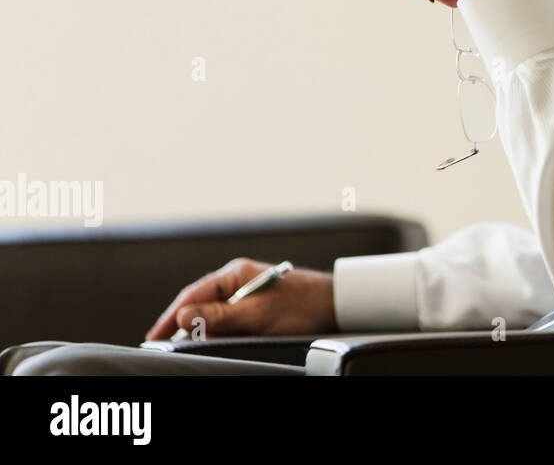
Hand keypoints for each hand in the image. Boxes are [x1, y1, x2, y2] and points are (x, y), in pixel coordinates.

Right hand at [144, 257, 338, 340]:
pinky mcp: (255, 303)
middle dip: (180, 323)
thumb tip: (185, 318)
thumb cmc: (301, 305)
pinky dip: (215, 328)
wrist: (335, 304)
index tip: (154, 338)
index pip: (192, 295)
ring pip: (211, 311)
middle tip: (160, 345)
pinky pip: (226, 316)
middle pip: (198, 302)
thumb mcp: (258, 315)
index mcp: (236, 274)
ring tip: (181, 345)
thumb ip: (220, 316)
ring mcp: (246, 290)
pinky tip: (211, 339)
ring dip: (199, 327)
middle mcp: (238, 279)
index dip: (170, 317)